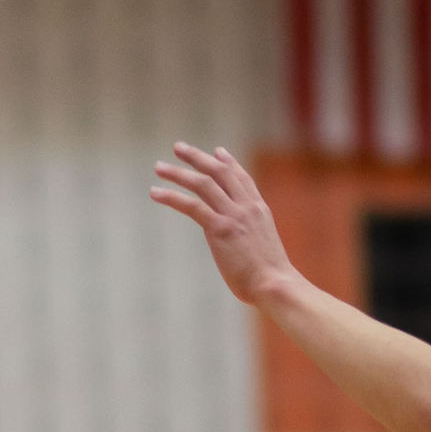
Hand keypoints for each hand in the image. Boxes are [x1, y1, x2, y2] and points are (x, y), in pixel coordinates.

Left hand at [150, 142, 295, 306]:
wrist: (275, 284)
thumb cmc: (270, 277)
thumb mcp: (264, 248)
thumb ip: (253, 237)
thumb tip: (245, 245)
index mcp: (259, 210)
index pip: (242, 178)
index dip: (228, 162)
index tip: (216, 151)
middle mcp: (246, 207)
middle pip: (220, 172)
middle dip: (197, 157)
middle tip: (178, 147)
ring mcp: (233, 216)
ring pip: (203, 184)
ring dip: (178, 173)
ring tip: (159, 167)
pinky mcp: (220, 229)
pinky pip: (192, 206)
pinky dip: (171, 197)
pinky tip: (155, 193)